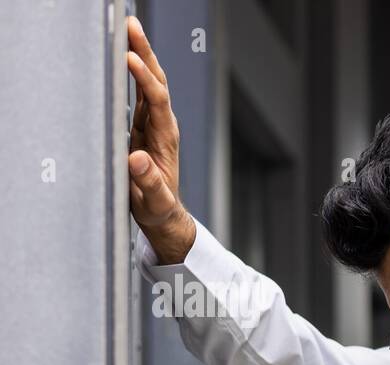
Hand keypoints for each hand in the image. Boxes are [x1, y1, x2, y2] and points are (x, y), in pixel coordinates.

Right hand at [126, 15, 194, 263]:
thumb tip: (136, 159)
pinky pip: (138, 92)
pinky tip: (123, 53)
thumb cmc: (158, 208)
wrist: (164, 214)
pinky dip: (131, 71)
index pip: (157, 102)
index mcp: (165, 139)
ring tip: (127, 28)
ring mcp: (153, 124)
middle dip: (145, 53)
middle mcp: (162, 126)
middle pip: (156, 83)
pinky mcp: (143, 126)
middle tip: (130, 25)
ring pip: (148, 83)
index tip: (130, 59)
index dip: (144, 79)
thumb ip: (148, 182)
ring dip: (139, 55)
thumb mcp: (153, 201)